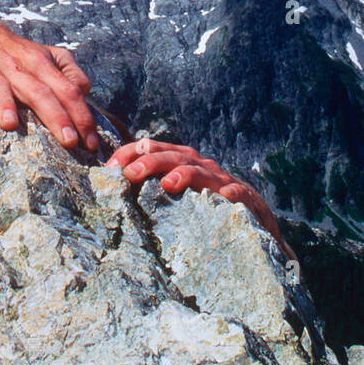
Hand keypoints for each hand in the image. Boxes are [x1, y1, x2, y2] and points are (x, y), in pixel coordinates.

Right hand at [0, 18, 98, 151]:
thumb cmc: (16, 54)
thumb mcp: (45, 56)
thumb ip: (68, 71)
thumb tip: (85, 91)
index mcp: (40, 63)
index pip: (67, 89)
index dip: (81, 115)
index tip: (92, 142)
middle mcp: (17, 65)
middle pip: (39, 92)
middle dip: (56, 116)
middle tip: (69, 142)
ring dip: (2, 104)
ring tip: (9, 124)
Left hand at [106, 137, 284, 246]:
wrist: (254, 216)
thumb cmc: (207, 205)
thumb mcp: (176, 194)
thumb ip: (149, 189)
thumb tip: (113, 190)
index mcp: (181, 162)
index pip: (151, 148)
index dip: (130, 153)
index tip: (109, 167)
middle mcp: (200, 166)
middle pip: (173, 156)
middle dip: (150, 161)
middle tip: (130, 174)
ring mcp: (221, 180)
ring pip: (200, 171)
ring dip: (184, 174)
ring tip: (168, 183)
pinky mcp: (243, 198)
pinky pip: (236, 193)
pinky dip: (229, 193)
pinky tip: (224, 197)